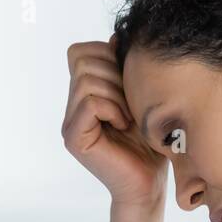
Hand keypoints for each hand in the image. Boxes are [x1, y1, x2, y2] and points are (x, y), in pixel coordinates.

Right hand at [61, 36, 167, 209]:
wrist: (150, 183)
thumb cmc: (151, 142)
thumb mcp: (140, 94)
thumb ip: (123, 68)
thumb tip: (115, 37)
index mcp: (84, 93)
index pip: (79, 52)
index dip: (105, 56)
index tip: (127, 82)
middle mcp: (71, 107)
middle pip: (81, 60)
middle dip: (113, 73)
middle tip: (130, 102)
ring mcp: (70, 123)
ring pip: (86, 80)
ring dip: (116, 93)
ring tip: (128, 116)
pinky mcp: (75, 139)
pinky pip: (90, 103)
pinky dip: (112, 108)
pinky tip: (123, 124)